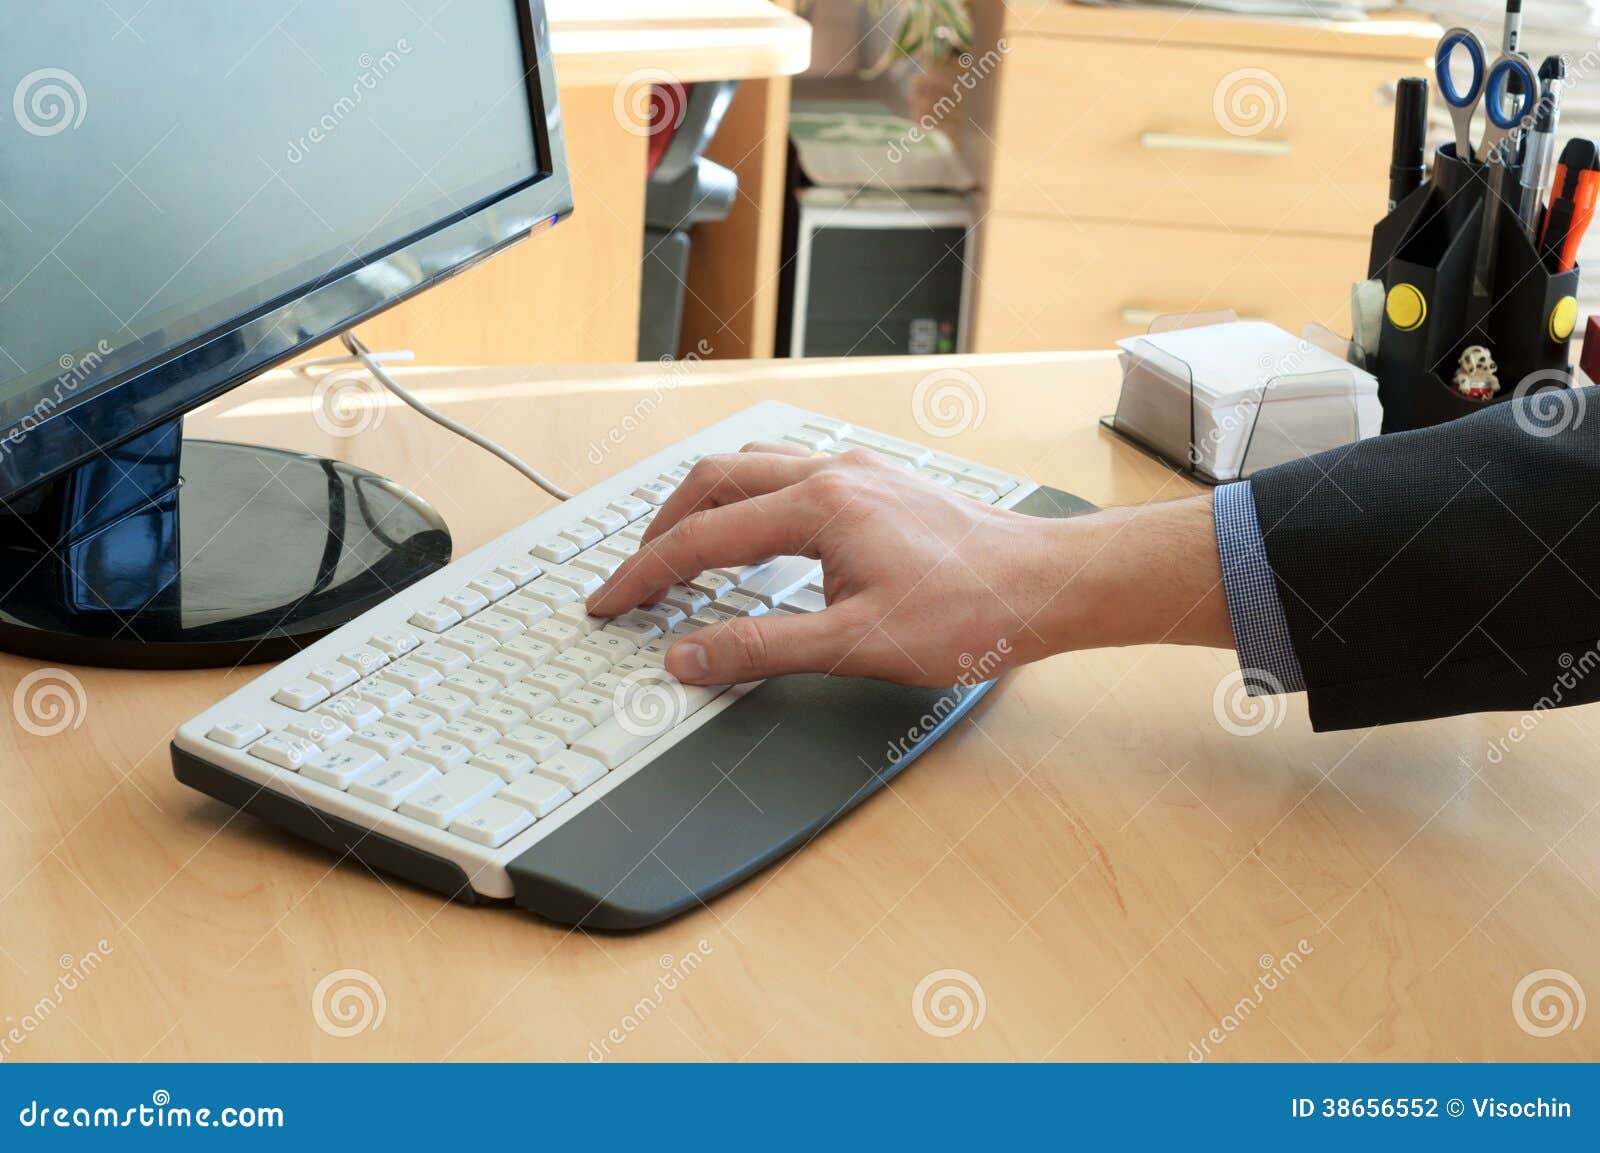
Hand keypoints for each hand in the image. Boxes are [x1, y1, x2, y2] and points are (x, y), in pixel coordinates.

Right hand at [585, 444, 1232, 686]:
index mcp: (819, 505)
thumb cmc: (971, 613)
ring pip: (749, 466)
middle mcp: (831, 472)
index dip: (644, 575)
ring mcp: (856, 471)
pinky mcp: (876, 482)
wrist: (1048, 586)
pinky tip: (752, 532)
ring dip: (702, 505)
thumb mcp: (856, 644)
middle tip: (633, 577)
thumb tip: (688, 657)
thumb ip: (761, 648)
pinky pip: (787, 471)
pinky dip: (746, 497)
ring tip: (677, 550)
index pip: (702, 537)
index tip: (609, 603)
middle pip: (713, 481)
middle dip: (662, 528)